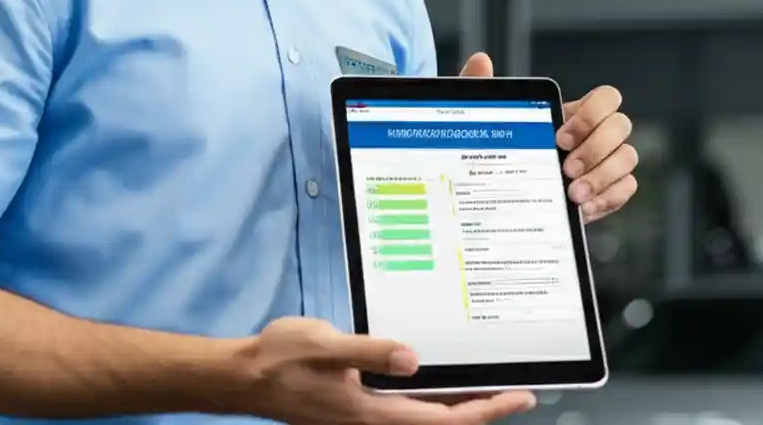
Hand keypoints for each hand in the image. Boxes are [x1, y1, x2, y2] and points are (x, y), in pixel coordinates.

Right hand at [234, 317, 535, 424]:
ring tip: (491, 384)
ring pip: (425, 418)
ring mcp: (365, 418)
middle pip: (441, 424)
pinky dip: (433, 396)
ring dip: (460, 405)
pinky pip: (407, 409)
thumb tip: (413, 359)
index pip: (444, 421)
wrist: (242, 376)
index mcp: (371, 414)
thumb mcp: (325, 346)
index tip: (520, 397)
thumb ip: (369, 352)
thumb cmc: (280, 359)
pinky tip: (440, 376)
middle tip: (520, 391)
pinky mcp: (357, 409)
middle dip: (483, 410)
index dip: (486, 411)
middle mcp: (374, 422)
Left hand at [460, 53, 638, 223]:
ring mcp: (606, 163)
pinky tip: (581, 209)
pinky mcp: (609, 192)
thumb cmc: (500, 157)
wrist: (502, 203)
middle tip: (566, 169)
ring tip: (573, 195)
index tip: (560, 138)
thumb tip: (480, 60)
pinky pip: (626, 188)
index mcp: (574, 114)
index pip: (606, 98)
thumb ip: (482, 91)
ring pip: (627, 157)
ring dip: (602, 176)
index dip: (591, 115)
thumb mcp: (488, 124)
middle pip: (621, 126)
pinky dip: (608, 198)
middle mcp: (596, 136)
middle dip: (595, 148)